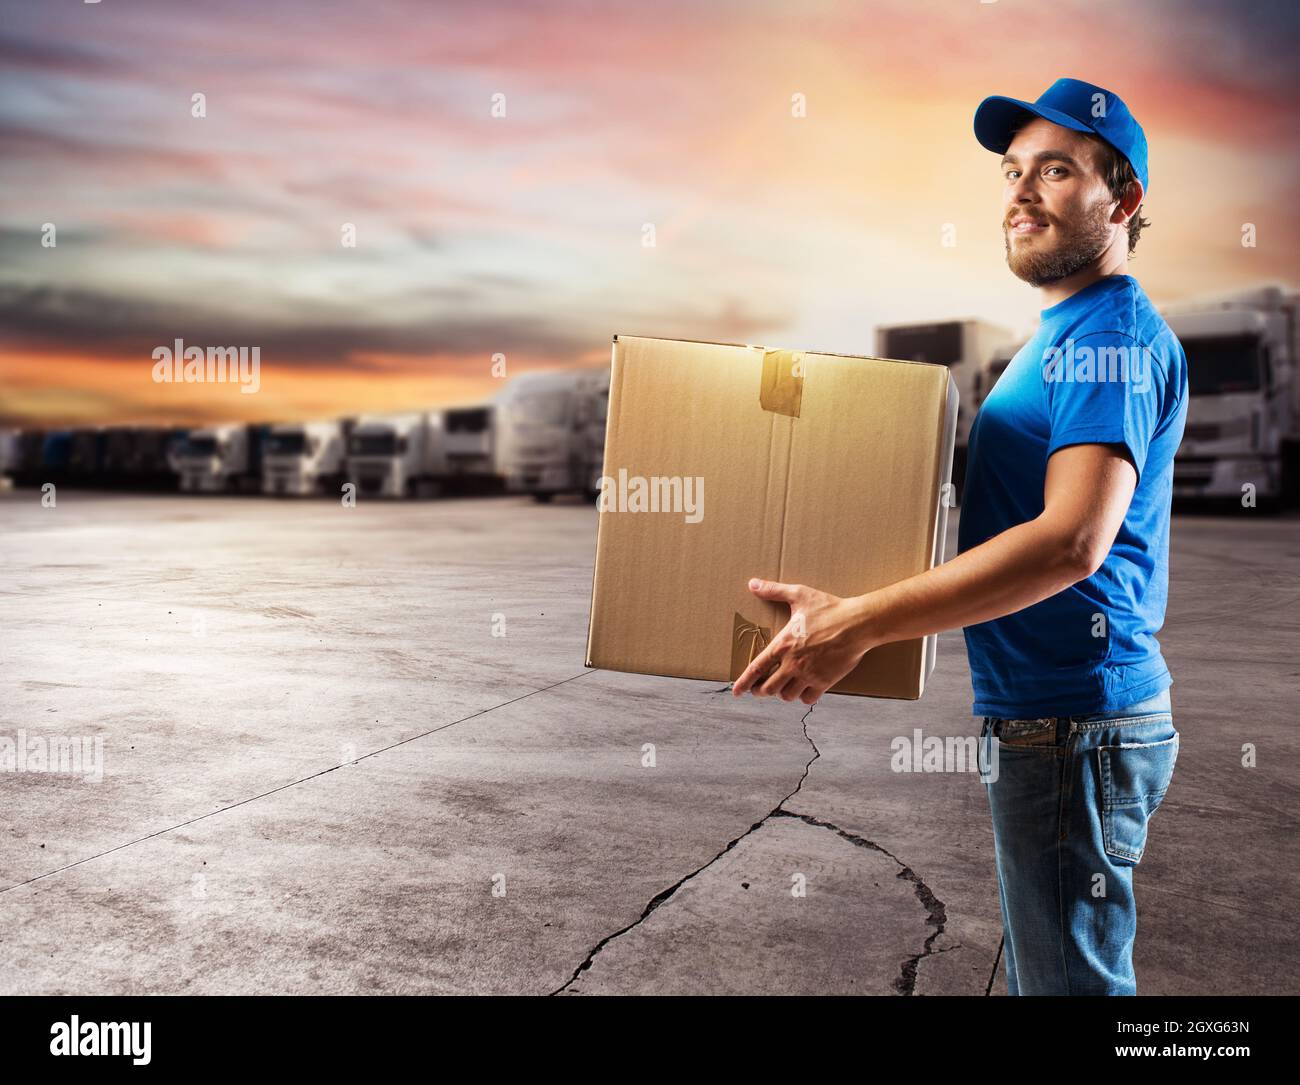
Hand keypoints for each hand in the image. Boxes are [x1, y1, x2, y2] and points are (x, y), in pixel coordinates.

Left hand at [730, 578, 871, 703]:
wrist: (857, 624)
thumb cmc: (829, 609)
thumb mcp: (800, 595)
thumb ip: (774, 591)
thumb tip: (753, 584)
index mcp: (783, 644)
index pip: (756, 668)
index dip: (744, 683)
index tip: (736, 692)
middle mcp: (793, 663)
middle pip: (768, 688)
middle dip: (761, 691)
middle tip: (760, 689)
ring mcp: (809, 674)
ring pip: (787, 695)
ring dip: (782, 693)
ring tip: (783, 688)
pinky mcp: (825, 681)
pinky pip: (808, 698)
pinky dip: (803, 697)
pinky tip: (804, 690)